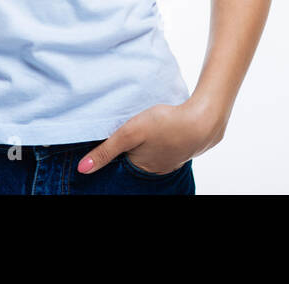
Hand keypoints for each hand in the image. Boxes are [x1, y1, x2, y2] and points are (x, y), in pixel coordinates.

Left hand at [76, 99, 224, 174]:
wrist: (206, 119)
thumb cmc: (166, 124)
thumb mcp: (131, 132)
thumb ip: (106, 149)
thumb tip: (82, 170)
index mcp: (142, 169)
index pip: (120, 166)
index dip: (114, 154)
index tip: (111, 142)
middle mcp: (157, 170)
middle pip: (136, 160)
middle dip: (130, 150)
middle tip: (128, 133)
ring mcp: (172, 161)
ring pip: (152, 153)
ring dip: (146, 144)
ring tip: (144, 130)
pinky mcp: (184, 148)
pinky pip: (166, 147)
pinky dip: (162, 141)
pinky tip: (162, 130)